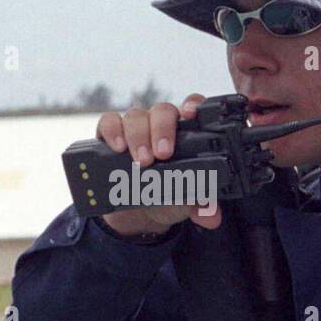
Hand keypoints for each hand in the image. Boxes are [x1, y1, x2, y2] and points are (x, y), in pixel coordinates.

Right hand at [96, 94, 222, 233]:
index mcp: (186, 133)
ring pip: (136, 116)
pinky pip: (108, 122)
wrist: (140, 211)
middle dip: (162, 130)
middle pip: (162, 111)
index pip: (192, 106)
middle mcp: (161, 124)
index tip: (190, 114)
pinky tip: (117, 147)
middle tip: (163, 154)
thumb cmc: (169, 196)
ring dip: (138, 136)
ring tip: (142, 161)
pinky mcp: (111, 134)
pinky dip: (112, 131)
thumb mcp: (186, 203)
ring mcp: (136, 127)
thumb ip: (201, 205)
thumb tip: (211, 216)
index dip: (192, 104)